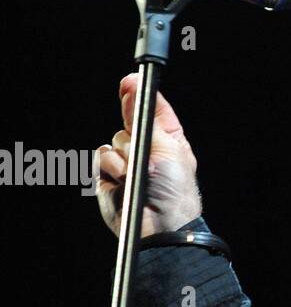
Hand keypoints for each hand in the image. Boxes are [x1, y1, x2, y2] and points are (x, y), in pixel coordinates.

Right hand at [94, 73, 202, 237]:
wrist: (159, 225)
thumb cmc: (174, 190)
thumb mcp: (167, 147)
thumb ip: (146, 118)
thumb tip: (132, 87)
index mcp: (167, 140)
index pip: (151, 110)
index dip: (140, 95)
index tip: (129, 82)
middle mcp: (146, 149)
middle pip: (128, 121)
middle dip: (132, 130)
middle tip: (141, 143)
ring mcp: (126, 163)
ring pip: (113, 141)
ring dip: (124, 156)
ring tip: (136, 175)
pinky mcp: (108, 177)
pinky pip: (100, 158)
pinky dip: (110, 168)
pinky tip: (122, 181)